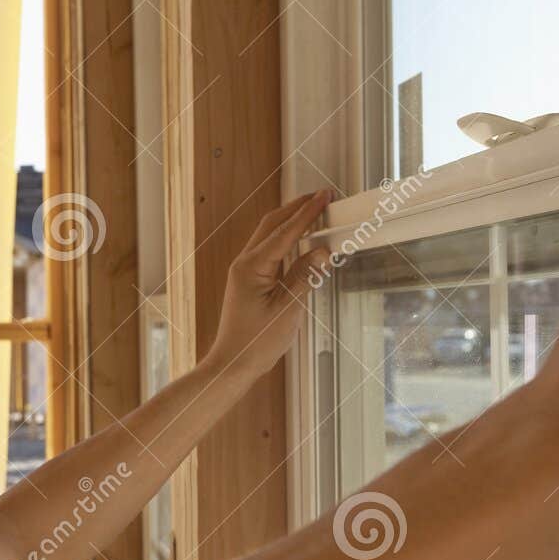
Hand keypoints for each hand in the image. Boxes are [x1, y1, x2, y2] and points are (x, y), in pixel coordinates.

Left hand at [203, 190, 333, 379]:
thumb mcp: (288, 309)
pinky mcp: (249, 279)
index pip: (284, 232)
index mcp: (250, 267)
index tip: (324, 197)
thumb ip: (305, 276)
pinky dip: (287, 239)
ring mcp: (245, 271)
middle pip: (273, 225)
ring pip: (270, 235)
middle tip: (323, 196)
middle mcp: (244, 264)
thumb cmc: (256, 342)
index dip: (307, 213)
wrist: (234, 363)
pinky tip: (302, 237)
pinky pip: (270, 251)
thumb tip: (322, 250)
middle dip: (298, 208)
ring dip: (292, 221)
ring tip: (316, 210)